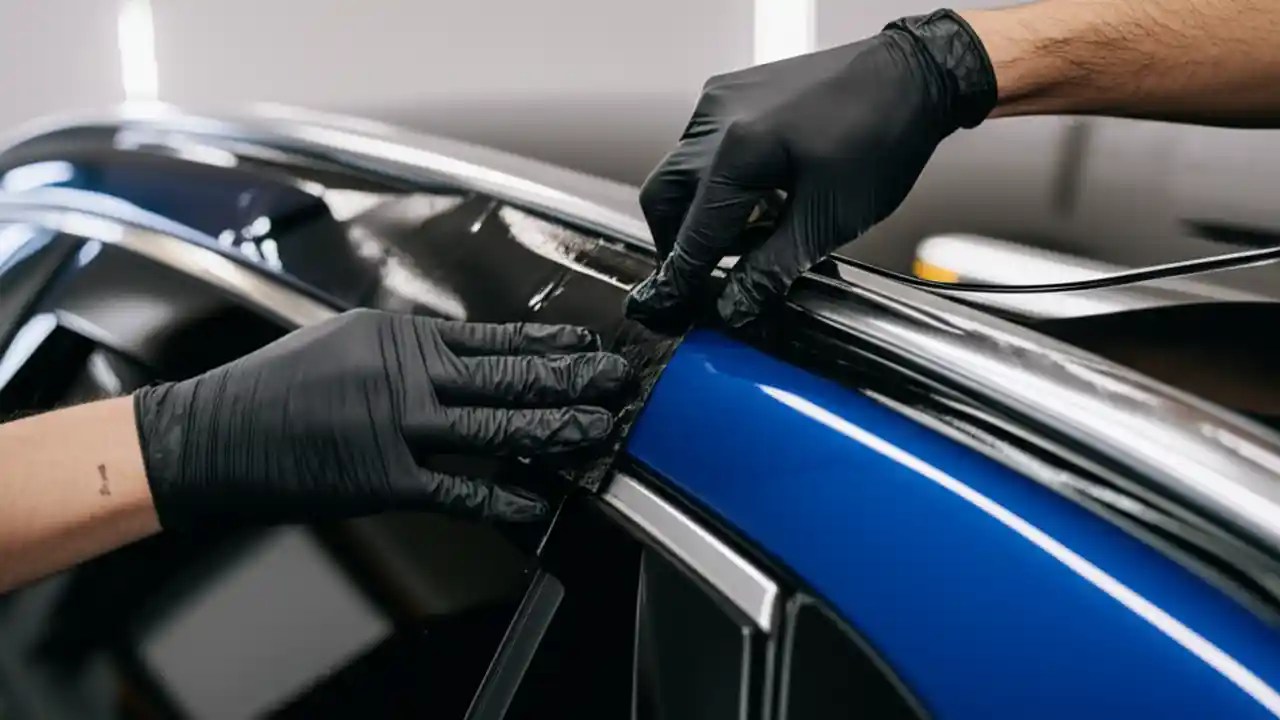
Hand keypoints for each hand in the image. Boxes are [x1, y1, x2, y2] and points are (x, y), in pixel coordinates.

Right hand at [133, 309, 629, 528]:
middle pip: (508, 376)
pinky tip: (539, 502)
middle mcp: (406, 375)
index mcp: (400, 337)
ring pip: (495, 427)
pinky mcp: (384, 479)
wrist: (212, 434)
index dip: (550, 341)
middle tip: (620, 380)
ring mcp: (397, 427)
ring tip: (600, 430)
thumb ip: (409, 351)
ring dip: (554, 429)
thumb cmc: (275, 388)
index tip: (591, 343)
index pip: (495, 337)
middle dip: (571, 378)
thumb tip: (465, 360)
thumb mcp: (347, 342)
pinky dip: (502, 497)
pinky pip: (458, 490)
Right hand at [624, 9, 995, 330]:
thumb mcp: (828, 221)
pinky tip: (758, 196)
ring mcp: (721, 99)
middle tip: (702, 276)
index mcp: (738, 151)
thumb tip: (735, 306)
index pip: (693, 232)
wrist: (912, 76)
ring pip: (681, 170)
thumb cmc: (884, 136)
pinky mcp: (733, 91)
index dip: (683, 278)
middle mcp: (717, 118)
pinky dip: (716, 180)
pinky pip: (703, 144)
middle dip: (678, 242)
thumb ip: (771, 268)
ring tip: (750, 233)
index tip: (672, 307)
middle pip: (665, 197)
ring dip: (701, 211)